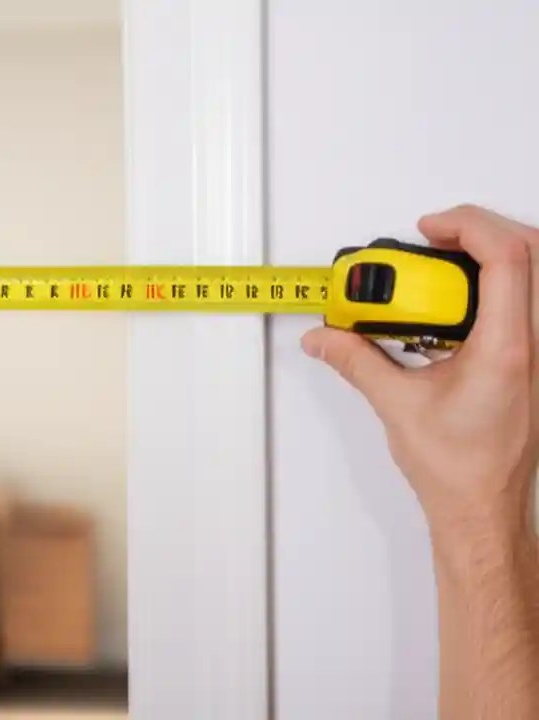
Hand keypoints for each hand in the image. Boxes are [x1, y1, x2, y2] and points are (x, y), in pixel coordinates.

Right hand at [302, 205, 538, 535]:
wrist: (483, 506)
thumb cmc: (459, 469)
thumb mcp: (396, 405)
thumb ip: (355, 360)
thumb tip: (325, 336)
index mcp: (506, 349)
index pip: (507, 259)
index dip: (467, 226)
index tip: (429, 231)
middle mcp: (532, 344)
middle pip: (532, 252)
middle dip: (480, 231)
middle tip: (435, 242)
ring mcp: (538, 351)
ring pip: (534, 274)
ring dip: (493, 256)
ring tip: (445, 269)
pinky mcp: (531, 359)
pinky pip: (527, 300)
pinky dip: (497, 284)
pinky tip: (458, 305)